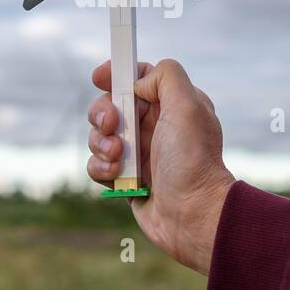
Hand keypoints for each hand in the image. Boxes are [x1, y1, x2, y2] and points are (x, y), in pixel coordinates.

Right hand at [87, 58, 234, 274]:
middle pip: (111, 105)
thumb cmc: (192, 160)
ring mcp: (138, 154)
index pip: (138, 78)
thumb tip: (139, 83)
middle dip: (103, 112)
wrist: (192, 214)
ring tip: (119, 156)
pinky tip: (117, 175)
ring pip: (99, 136)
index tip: (100, 77)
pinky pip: (97, 165)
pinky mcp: (125, 179)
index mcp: (171, 105)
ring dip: (101, 143)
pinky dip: (100, 168)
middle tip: (112, 125)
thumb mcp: (188, 105)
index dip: (117, 74)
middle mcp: (154, 127)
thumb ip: (166, 77)